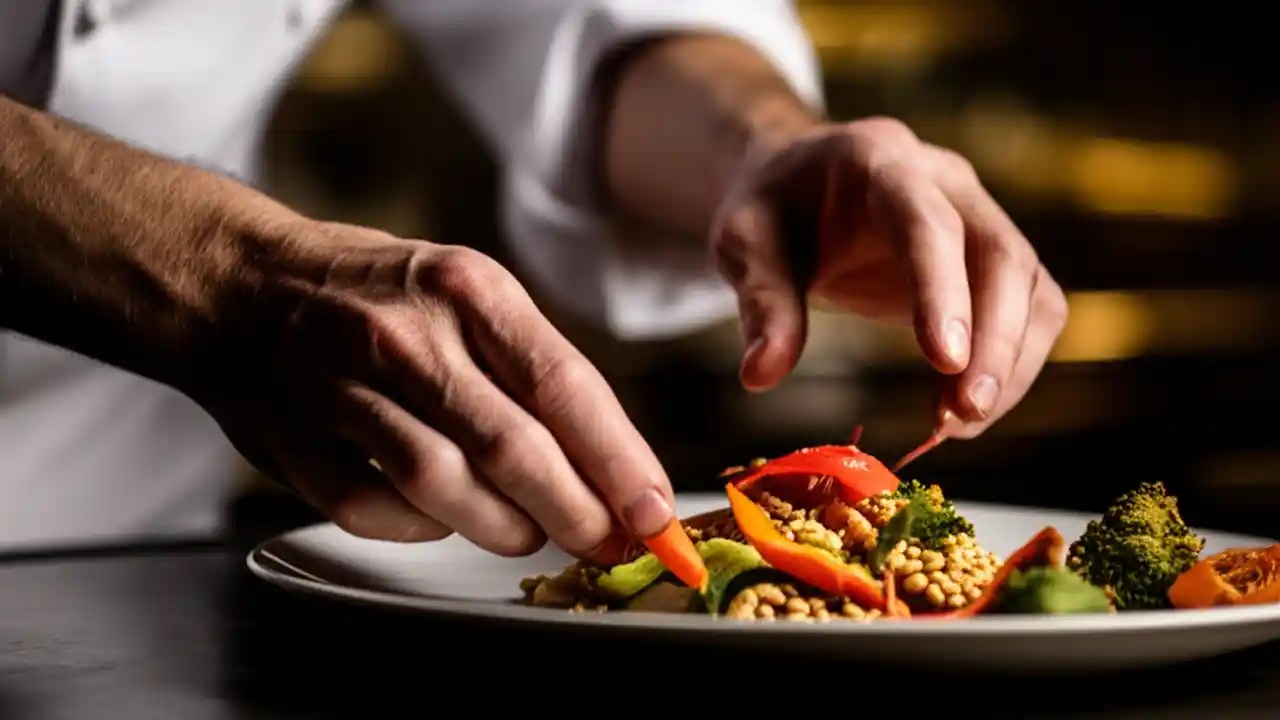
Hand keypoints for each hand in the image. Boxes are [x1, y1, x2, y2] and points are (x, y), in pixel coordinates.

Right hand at [199, 222, 675, 559]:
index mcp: (463, 286)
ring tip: (532, 532)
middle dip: (576, 509)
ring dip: (504, 526)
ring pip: (441, 484)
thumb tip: (611, 464)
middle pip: (511, 445)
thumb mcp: (464, 292)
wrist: (241, 287)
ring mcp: (339, 387)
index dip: (617, 458)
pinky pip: (372, 510)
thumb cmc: (378, 295)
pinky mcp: (292, 440)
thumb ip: (531, 369)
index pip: (562, 384)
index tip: (653, 508)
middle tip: (609, 541)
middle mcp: (403, 333)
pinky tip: (442, 516)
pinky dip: (422, 528)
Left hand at [709, 118, 1068, 437]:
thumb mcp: (743, 243)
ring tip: (958, 424)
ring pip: (1029, 287)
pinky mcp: (992, 258)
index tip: (945, 362)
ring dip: (1010, 363)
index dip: (943, 290)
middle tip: (967, 415)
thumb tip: (761, 375)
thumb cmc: (774, 211)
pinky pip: (1029, 310)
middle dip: (997, 341)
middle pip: (1002, 254)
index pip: (928, 224)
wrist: (801, 184)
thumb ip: (760, 302)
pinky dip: (1009, 365)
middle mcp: (946, 182)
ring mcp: (979, 216)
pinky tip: (962, 409)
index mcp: (880, 163)